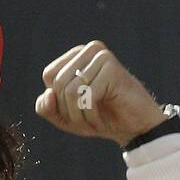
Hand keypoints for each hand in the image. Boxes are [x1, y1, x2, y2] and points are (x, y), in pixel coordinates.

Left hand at [34, 41, 167, 146]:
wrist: (133, 128)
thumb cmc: (99, 118)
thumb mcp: (64, 117)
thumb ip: (46, 107)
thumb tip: (48, 94)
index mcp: (76, 56)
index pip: (50, 76)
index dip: (57, 100)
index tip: (74, 109)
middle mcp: (89, 50)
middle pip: (59, 83)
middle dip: (67, 110)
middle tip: (84, 119)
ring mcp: (102, 57)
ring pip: (70, 91)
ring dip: (78, 116)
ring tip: (92, 121)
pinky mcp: (112, 69)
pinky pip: (87, 97)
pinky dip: (90, 116)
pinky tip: (100, 120)